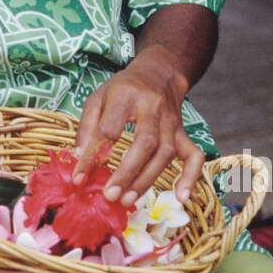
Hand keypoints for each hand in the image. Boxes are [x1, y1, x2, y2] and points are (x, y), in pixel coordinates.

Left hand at [71, 45, 204, 207]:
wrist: (159, 73)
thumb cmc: (123, 89)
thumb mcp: (98, 97)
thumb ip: (87, 126)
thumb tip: (80, 158)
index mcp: (125, 95)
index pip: (109, 129)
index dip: (93, 155)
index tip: (80, 178)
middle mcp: (152, 107)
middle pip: (144, 142)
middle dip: (126, 172)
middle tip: (110, 195)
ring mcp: (171, 121)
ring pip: (165, 153)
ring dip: (147, 180)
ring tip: (128, 200)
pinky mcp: (183, 132)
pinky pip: (193, 155)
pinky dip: (190, 177)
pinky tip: (181, 196)